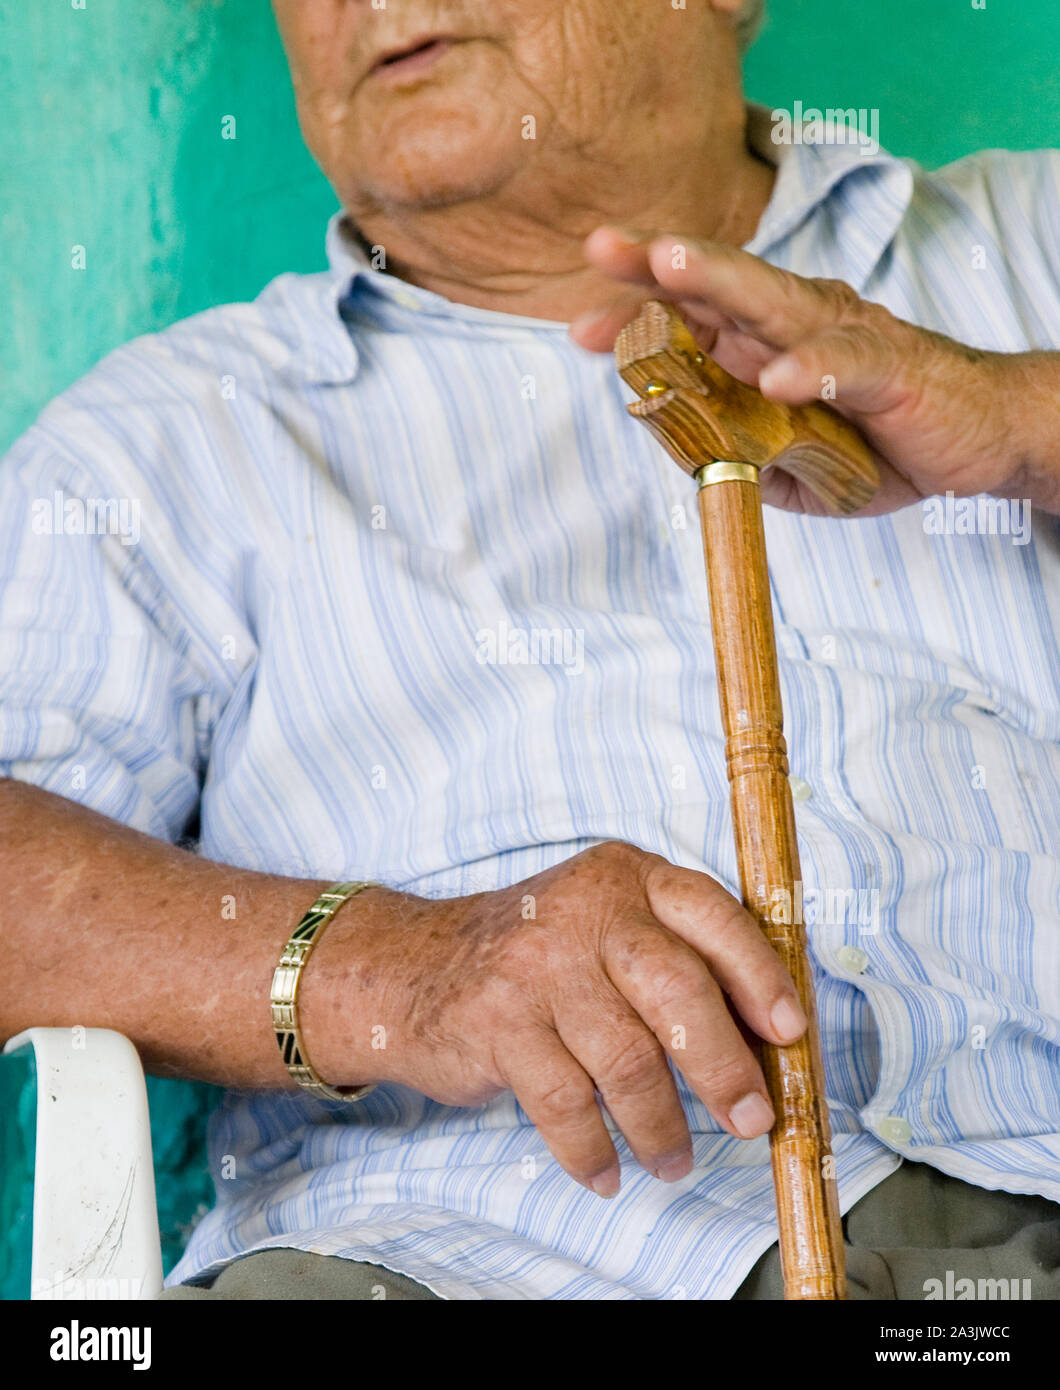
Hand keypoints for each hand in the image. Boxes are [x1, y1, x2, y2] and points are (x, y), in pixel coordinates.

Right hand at [329, 841, 806, 1196]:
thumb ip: (676, 958)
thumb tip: (768, 1039)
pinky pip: (565, 1103)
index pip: (709, 914)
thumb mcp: (607, 924)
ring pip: (625, 1058)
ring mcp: (536, 965)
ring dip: (661, 1125)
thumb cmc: (541, 955)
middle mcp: (582, 911)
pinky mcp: (496, 1022)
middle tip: (752, 1120)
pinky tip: (606, 1170)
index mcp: (625, 877)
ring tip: (674, 1159)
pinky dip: (591, 1150)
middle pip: (674, 988)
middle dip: (724, 1066)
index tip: (791, 1031)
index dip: (758, 974)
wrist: (416, 965)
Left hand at [571, 228, 1059, 516]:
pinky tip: (776, 378)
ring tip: (670, 265)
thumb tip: (668, 439)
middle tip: (602, 246)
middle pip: (718, 285)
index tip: (580, 328)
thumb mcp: (785, 461)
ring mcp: (842, 336)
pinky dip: (811, 367)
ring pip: (774, 299)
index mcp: (763, 340)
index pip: (691, 316)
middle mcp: (795, 321)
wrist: (974, 439)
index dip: (636, 314)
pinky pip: (845, 363)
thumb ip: (729, 447)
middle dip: (659, 264)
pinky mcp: (888, 368)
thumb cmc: (875, 438)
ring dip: (720, 282)